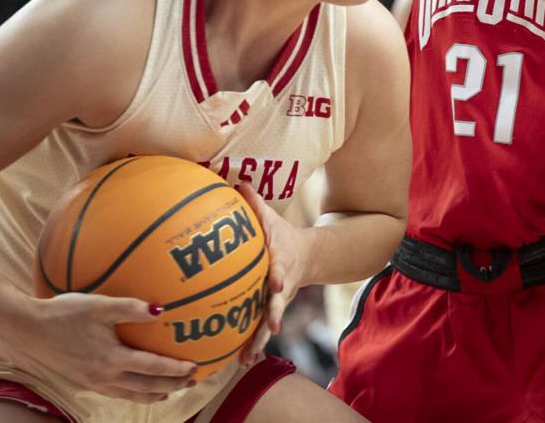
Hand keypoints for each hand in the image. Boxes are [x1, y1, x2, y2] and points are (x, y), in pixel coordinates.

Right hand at [8, 293, 195, 402]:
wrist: (27, 329)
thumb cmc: (64, 313)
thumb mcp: (99, 305)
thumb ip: (130, 308)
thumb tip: (161, 310)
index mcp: (112, 358)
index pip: (153, 368)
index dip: (176, 370)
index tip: (195, 368)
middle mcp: (105, 376)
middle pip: (146, 387)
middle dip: (172, 385)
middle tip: (192, 381)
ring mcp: (92, 382)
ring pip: (131, 395)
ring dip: (154, 394)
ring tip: (170, 392)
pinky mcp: (82, 381)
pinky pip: (115, 393)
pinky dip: (133, 394)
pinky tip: (135, 389)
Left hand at [236, 183, 310, 364]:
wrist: (308, 256)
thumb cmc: (282, 234)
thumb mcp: (271, 217)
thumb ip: (254, 202)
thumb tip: (236, 182)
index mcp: (281, 260)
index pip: (280, 268)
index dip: (279, 276)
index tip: (276, 285)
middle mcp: (281, 283)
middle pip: (278, 301)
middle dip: (275, 314)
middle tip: (272, 328)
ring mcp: (278, 300)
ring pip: (269, 322)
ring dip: (260, 340)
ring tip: (247, 359)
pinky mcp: (271, 311)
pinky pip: (262, 330)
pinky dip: (253, 345)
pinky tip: (241, 363)